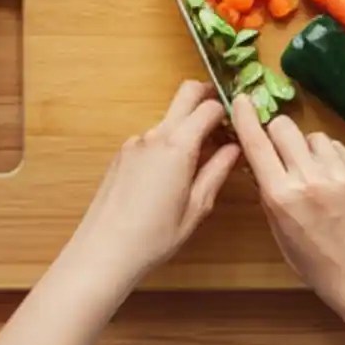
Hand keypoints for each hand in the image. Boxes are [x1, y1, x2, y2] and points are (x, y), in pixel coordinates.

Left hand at [66, 81, 241, 283]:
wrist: (105, 249)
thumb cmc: (155, 236)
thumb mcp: (197, 206)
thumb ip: (217, 171)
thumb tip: (234, 149)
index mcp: (177, 146)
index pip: (209, 107)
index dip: (228, 111)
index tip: (240, 124)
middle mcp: (153, 135)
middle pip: (185, 95)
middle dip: (207, 98)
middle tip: (224, 120)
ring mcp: (134, 142)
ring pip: (168, 119)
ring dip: (187, 127)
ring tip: (201, 159)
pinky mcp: (122, 154)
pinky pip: (151, 138)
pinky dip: (167, 143)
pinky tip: (172, 174)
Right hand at [231, 97, 344, 319]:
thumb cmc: (320, 268)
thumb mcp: (281, 236)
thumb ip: (270, 197)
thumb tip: (262, 166)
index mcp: (282, 197)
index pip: (256, 144)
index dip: (244, 118)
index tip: (240, 100)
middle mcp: (309, 179)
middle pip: (284, 127)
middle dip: (277, 134)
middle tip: (282, 150)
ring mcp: (340, 174)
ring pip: (313, 137)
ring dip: (307, 148)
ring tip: (315, 174)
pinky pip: (339, 150)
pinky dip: (332, 159)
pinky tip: (336, 182)